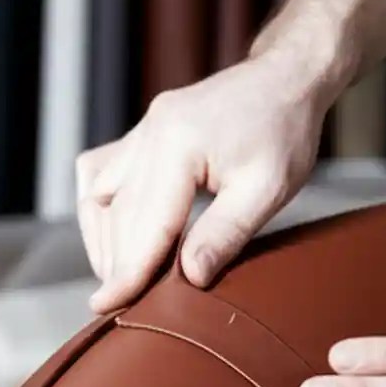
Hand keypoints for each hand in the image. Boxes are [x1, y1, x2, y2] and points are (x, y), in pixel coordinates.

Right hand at [76, 55, 329, 313]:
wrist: (287, 79)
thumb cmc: (285, 131)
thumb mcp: (268, 189)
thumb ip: (226, 233)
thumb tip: (191, 278)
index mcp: (177, 144)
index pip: (145, 224)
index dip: (127, 272)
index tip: (107, 307)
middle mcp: (150, 133)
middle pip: (118, 213)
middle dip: (116, 263)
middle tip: (120, 306)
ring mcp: (143, 130)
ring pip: (98, 193)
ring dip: (104, 238)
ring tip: (122, 276)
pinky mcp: (145, 132)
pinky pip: (102, 171)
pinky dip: (102, 207)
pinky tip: (114, 233)